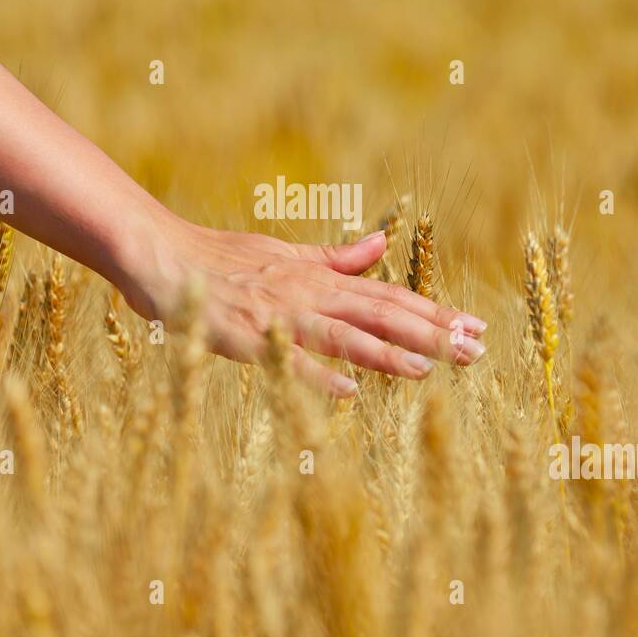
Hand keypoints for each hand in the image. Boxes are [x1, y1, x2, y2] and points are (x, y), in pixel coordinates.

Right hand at [115, 213, 486, 395]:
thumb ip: (333, 256)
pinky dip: (318, 374)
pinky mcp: (247, 338)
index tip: (474, 325)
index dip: (434, 311)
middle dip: (430, 332)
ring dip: (387, 352)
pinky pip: (287, 359)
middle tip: (476, 348)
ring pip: (343, 335)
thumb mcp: (285, 252)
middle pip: (379, 313)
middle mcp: (307, 293)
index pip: (388, 295)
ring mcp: (278, 315)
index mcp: (318, 276)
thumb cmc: (221, 258)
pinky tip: (349, 391)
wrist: (161, 256)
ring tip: (431, 368)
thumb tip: (378, 245)